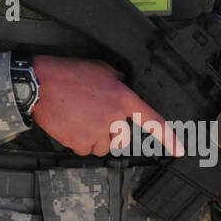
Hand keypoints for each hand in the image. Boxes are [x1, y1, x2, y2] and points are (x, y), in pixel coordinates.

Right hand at [29, 55, 184, 156]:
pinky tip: (70, 125)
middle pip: (122, 138)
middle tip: (92, 117)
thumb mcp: (101, 69)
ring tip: (78, 118)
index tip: (180, 150)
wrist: (40, 84)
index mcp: (123, 97)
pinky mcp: (81, 142)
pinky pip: (85, 150)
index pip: (152, 120)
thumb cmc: (68, 73)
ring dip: (93, 137)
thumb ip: (117, 82)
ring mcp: (98, 131)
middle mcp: (114, 117)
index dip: (168, 137)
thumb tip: (121, 88)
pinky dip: (78, 141)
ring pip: (103, 146)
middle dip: (110, 132)